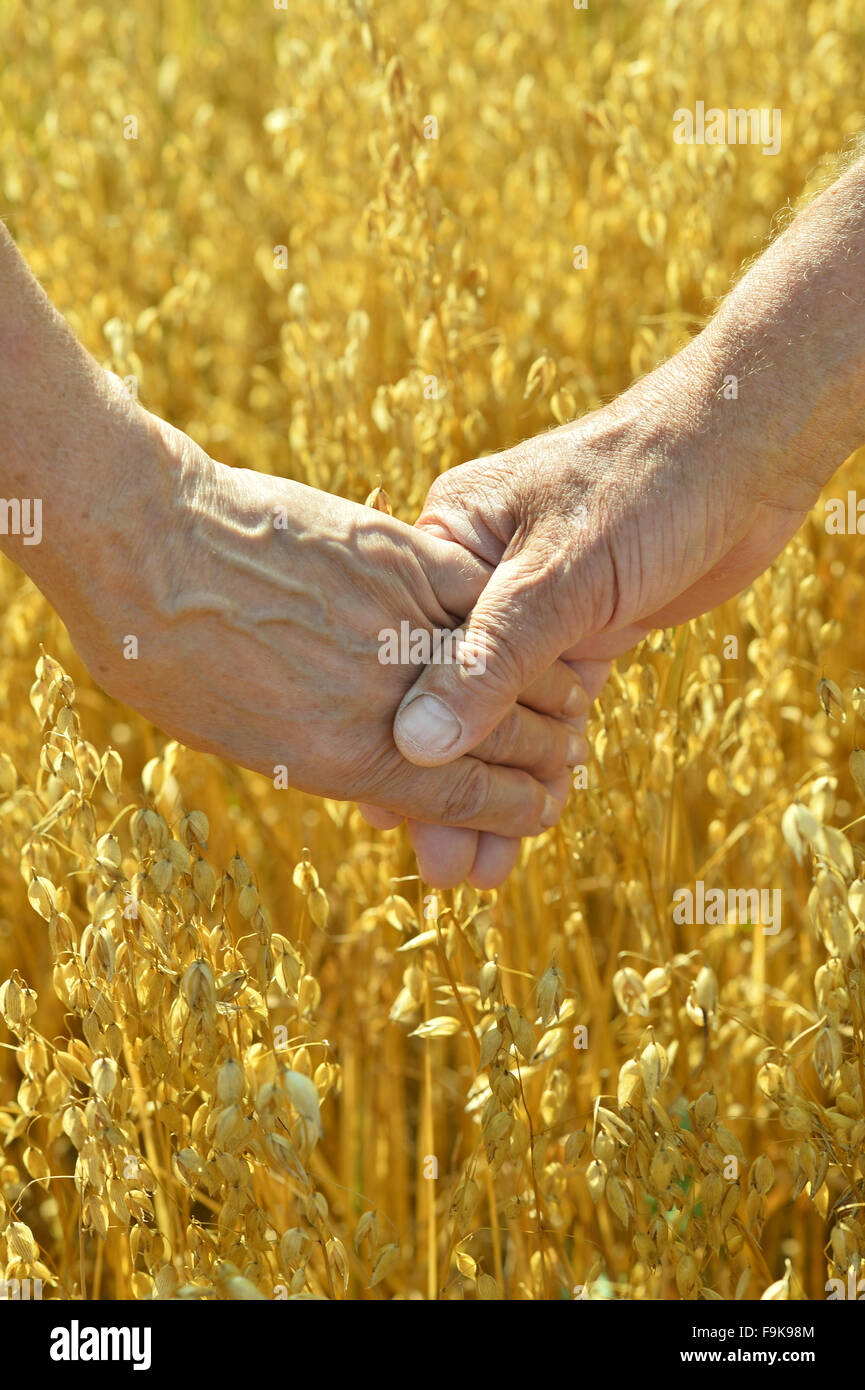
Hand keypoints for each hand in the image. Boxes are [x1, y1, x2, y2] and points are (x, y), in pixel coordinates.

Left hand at [40, 388, 582, 835]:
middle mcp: (389, 702)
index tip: (544, 805)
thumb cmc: (161, 654)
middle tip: (568, 752)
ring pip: (513, 666)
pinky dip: (511, 610)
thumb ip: (321, 754)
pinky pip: (482, 592)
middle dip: (550, 755)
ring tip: (569, 693)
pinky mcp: (402, 556)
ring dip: (552, 686)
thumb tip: (370, 765)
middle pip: (508, 740)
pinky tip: (526, 615)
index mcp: (347, 762)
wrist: (141, 546)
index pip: (468, 799)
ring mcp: (401, 624)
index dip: (518, 809)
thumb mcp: (239, 737)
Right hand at [390, 343, 821, 868]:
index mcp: (449, 541)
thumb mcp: (563, 573)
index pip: (402, 656)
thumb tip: (419, 742)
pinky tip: (529, 819)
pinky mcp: (585, 632)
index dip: (395, 739)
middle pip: (448, 696)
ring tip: (476, 871)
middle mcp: (480, 579)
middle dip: (445, 785)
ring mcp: (535, 608)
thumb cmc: (647, 483)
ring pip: (500, 714)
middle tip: (439, 868)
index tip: (382, 815)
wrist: (747, 450)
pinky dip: (543, 763)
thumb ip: (492, 656)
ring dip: (491, 788)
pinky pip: (550, 711)